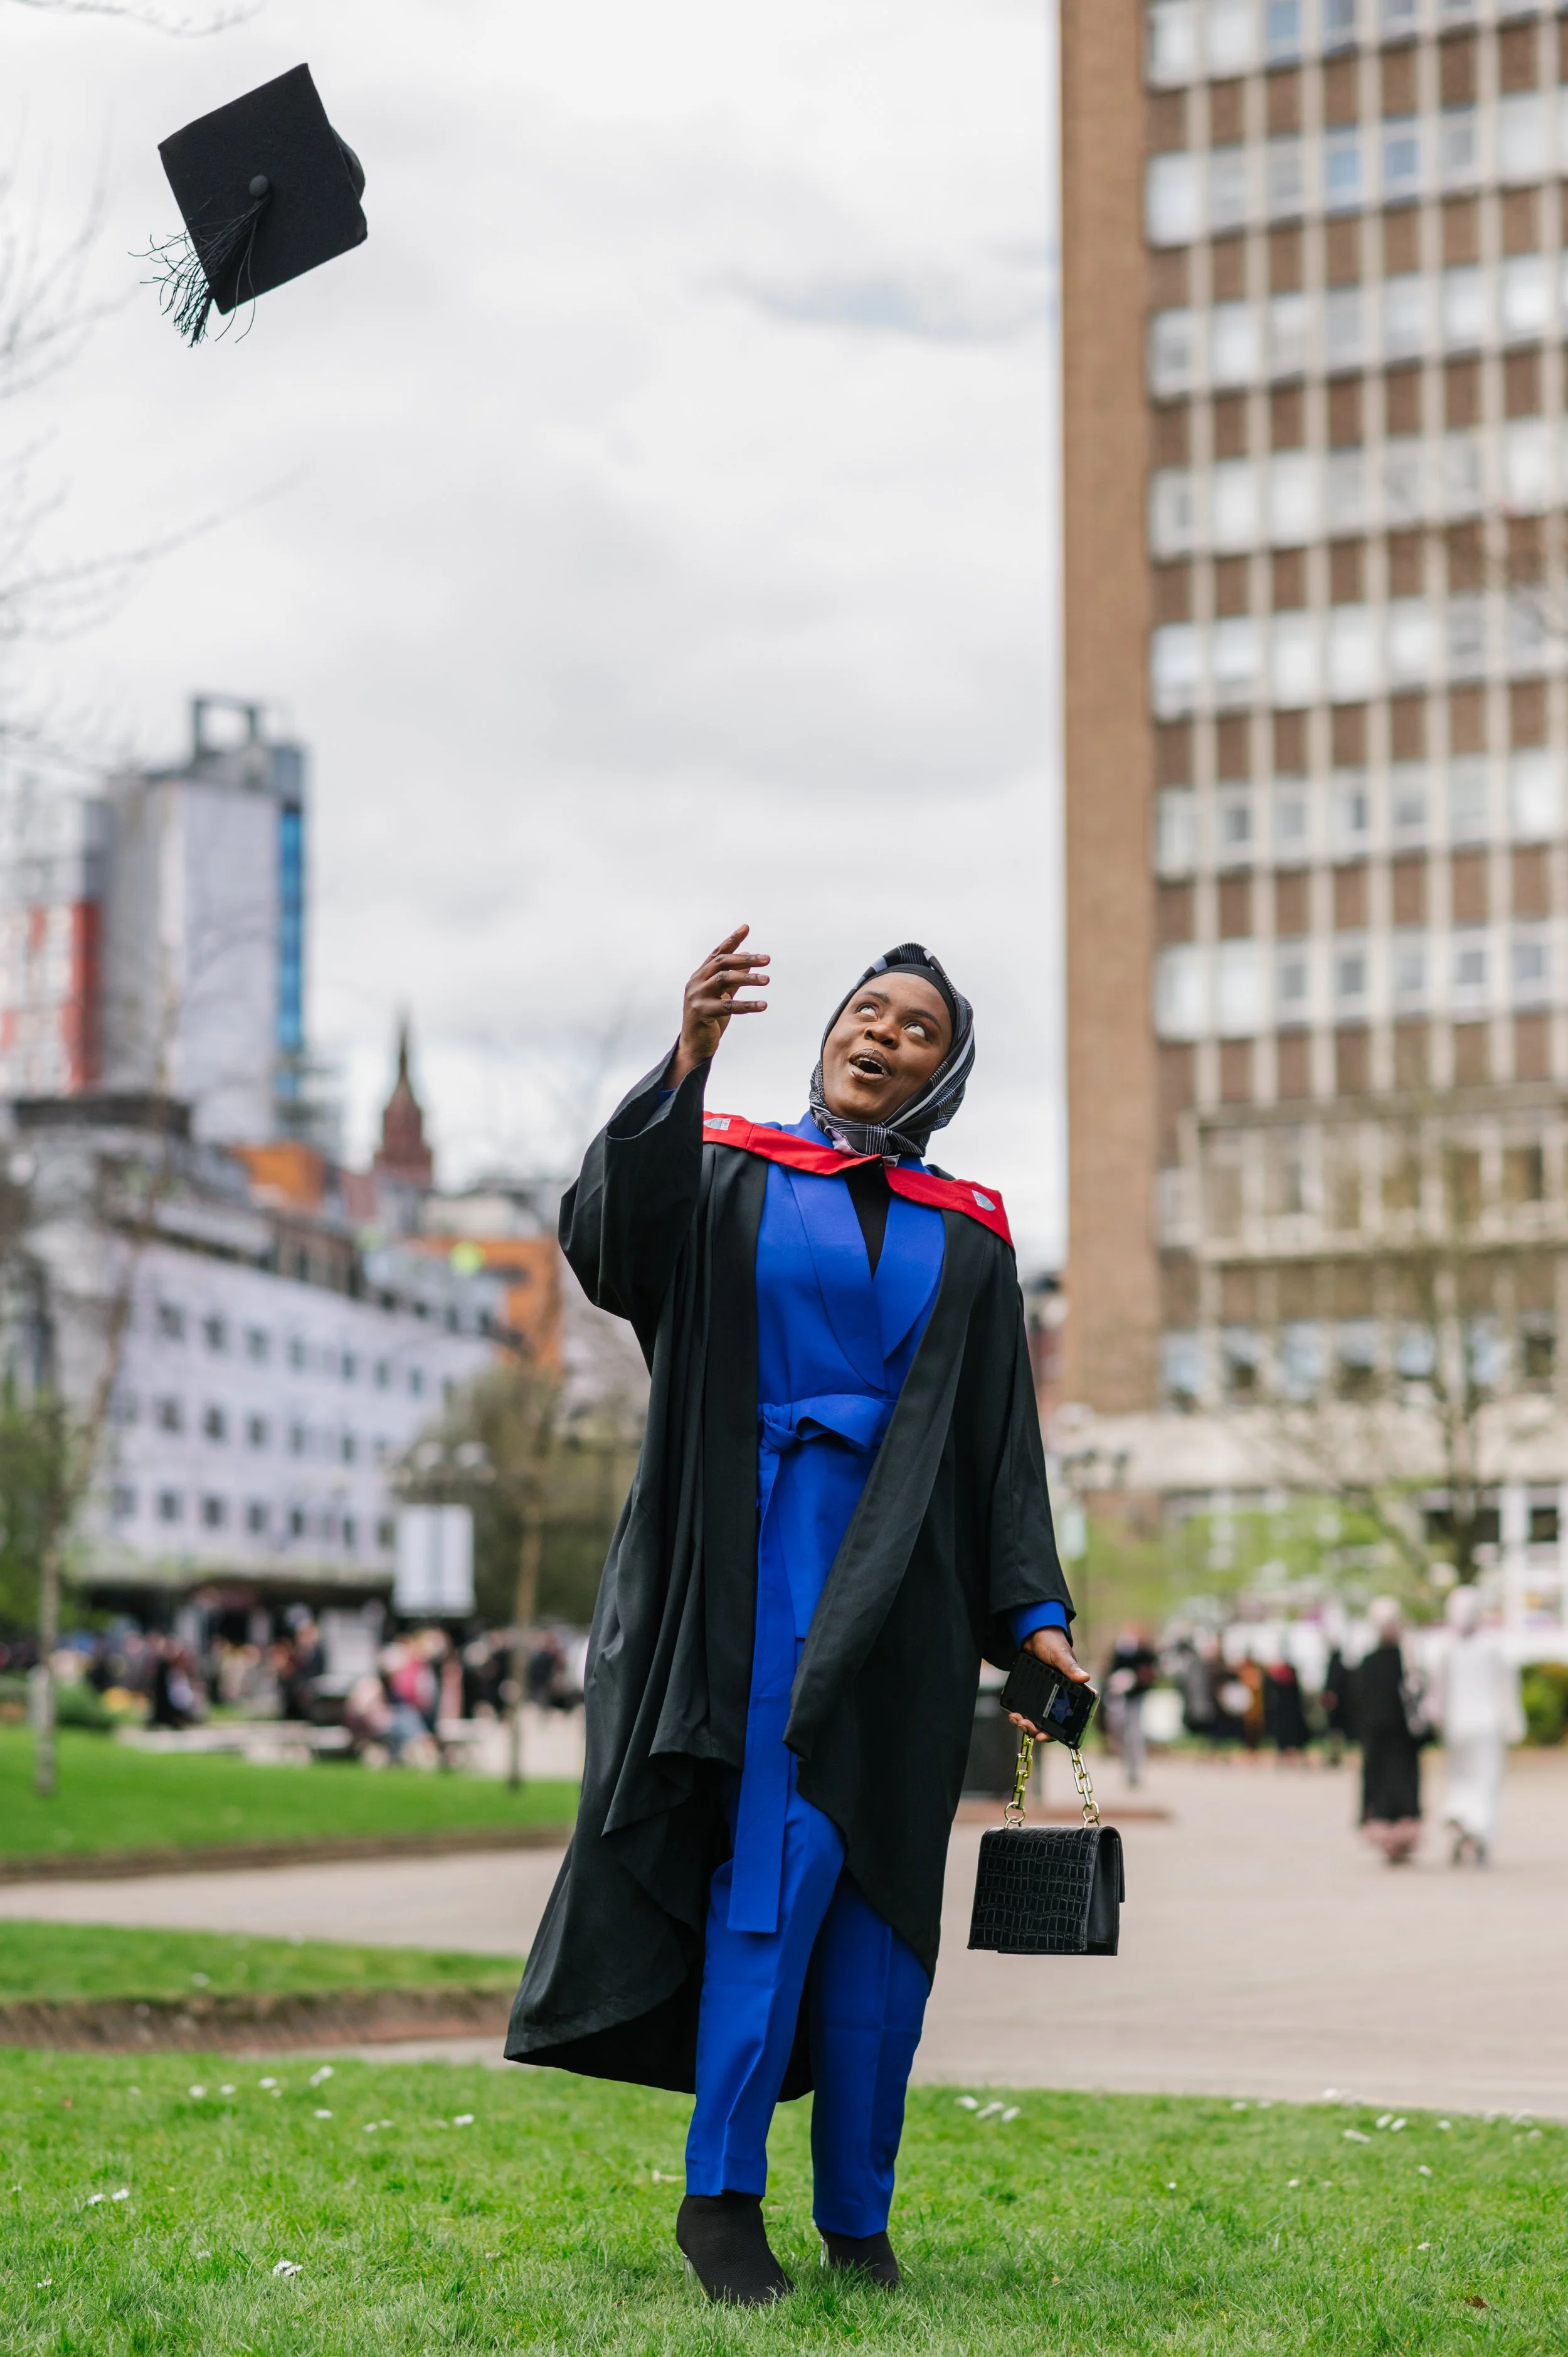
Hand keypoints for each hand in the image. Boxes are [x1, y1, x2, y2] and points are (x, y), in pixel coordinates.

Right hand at [664, 925, 769, 1088]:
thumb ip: (733, 979)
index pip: (717, 953)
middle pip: (722, 963)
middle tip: (767, 959)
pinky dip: (746, 1005)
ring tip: (767, 980)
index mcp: (700, 976)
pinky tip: (763, 1005)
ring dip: (747, 978)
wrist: (694, 1046)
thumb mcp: (722, 996)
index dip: (732, 940)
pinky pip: (727, 1006)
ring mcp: (697, 997)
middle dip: (745, 959)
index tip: (746, 927)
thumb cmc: (709, 1019)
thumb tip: (748, 960)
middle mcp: (696, 982)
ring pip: (724, 979)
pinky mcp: (701, 1013)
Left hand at [1007, 1624, 1091, 1741]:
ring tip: (1016, 1719)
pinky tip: (1013, 1714)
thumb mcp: (1061, 1655)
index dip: (1057, 1732)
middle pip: (1050, 1723)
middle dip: (1036, 1729)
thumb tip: (1085, 1678)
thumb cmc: (1052, 1643)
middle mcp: (1060, 1698)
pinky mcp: (1033, 1694)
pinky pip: (1028, 1710)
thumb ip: (1070, 1667)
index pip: (1068, 1719)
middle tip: (1025, 1725)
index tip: (1043, 1736)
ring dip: (1027, 1724)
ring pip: (1038, 1719)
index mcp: (1072, 1693)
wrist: (1033, 1634)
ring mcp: (1046, 1697)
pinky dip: (1021, 1715)